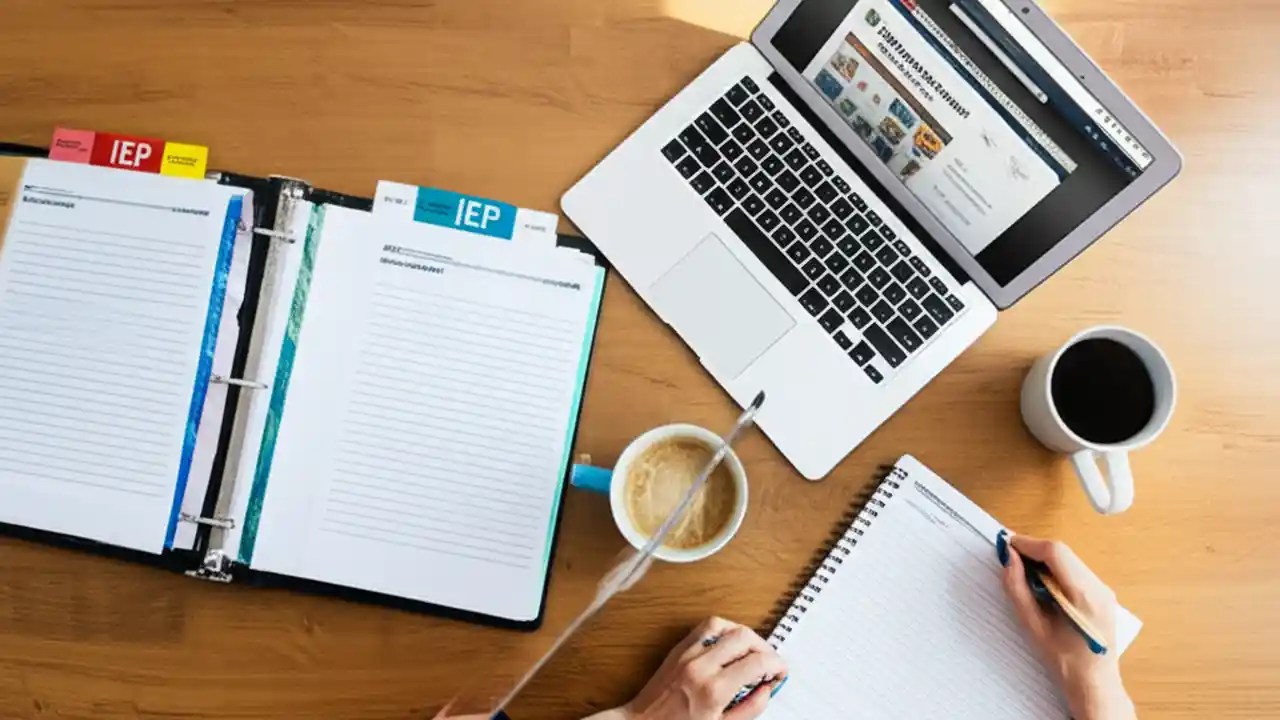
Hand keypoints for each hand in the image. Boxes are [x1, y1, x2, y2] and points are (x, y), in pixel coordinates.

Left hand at [591, 616, 787, 719]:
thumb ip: (750, 708)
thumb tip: (767, 688)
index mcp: (714, 690)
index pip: (757, 662)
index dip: (777, 664)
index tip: (779, 672)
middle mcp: (701, 666)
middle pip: (744, 637)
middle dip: (764, 647)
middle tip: (769, 662)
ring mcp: (688, 654)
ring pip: (726, 626)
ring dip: (745, 635)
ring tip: (751, 651)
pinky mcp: (679, 648)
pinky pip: (706, 626)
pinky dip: (724, 629)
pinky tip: (730, 642)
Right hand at [1002, 535, 1135, 719]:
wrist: (1094, 682)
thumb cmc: (1064, 661)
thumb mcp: (1034, 626)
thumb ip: (1018, 589)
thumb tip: (1008, 559)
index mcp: (1085, 596)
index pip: (1055, 552)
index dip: (1028, 544)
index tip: (1006, 546)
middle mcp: (1099, 586)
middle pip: (1063, 552)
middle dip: (1034, 551)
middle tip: (1010, 560)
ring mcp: (1104, 589)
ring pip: (1069, 559)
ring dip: (1044, 560)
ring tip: (1024, 574)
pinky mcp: (1102, 593)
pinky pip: (1075, 570)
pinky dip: (1055, 570)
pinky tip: (1042, 585)